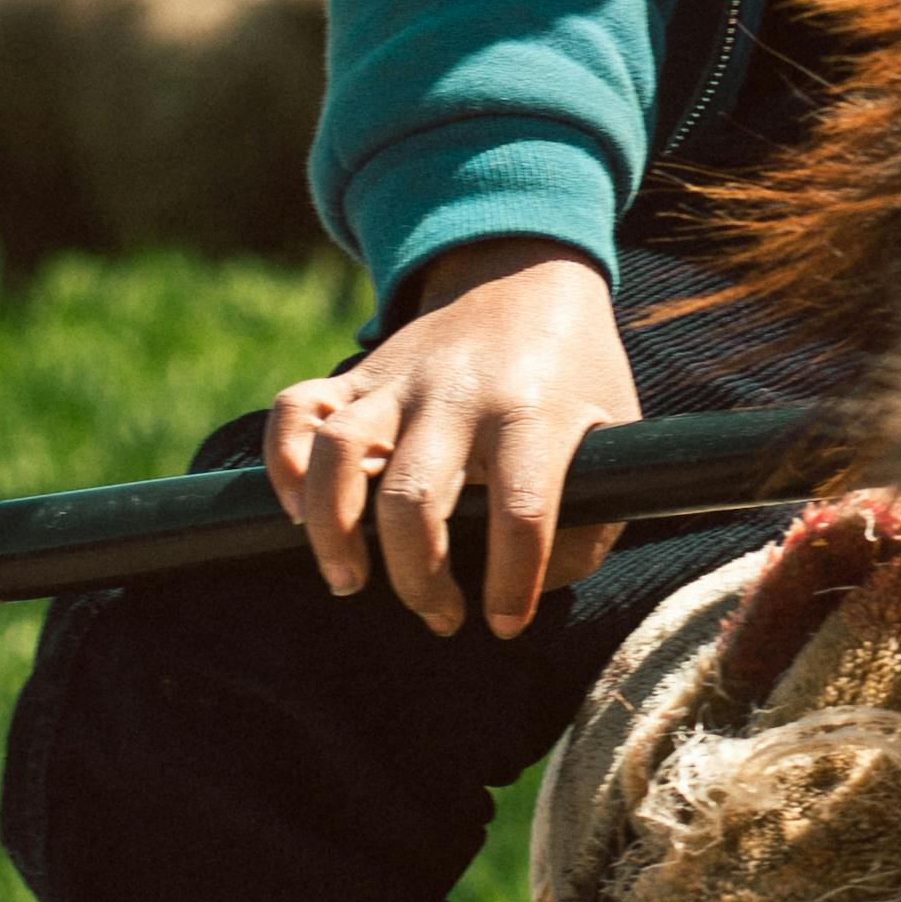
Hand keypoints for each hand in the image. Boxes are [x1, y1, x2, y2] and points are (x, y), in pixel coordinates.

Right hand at [266, 241, 638, 641]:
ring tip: (350, 580)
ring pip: (340, 452)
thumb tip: (531, 593)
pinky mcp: (358, 372)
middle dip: (418, 578)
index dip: (510, 583)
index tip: (506, 624)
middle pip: (413, 496)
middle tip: (439, 615)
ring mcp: (401, 378)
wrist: (530, 277)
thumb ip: (592, 518)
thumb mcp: (617, 435)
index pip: (520, 511)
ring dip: (333, 531)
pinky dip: (283, 463)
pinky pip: (296, 410)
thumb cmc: (576, 377)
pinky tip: (299, 513)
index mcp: (536, 411)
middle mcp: (461, 393)